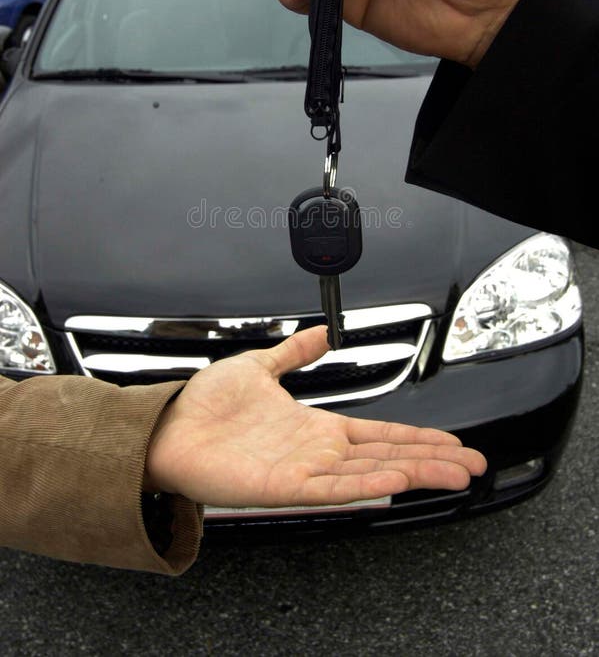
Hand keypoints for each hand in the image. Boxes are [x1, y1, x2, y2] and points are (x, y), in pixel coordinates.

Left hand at [144, 326, 485, 506]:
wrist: (167, 425)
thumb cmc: (207, 405)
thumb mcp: (259, 367)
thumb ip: (294, 352)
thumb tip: (320, 334)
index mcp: (315, 429)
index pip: (378, 435)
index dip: (416, 438)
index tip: (451, 443)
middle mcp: (317, 453)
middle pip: (388, 456)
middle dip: (433, 459)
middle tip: (474, 464)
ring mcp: (304, 472)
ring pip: (371, 473)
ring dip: (415, 472)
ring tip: (454, 473)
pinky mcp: (284, 488)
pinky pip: (334, 488)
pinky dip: (367, 485)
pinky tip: (397, 482)